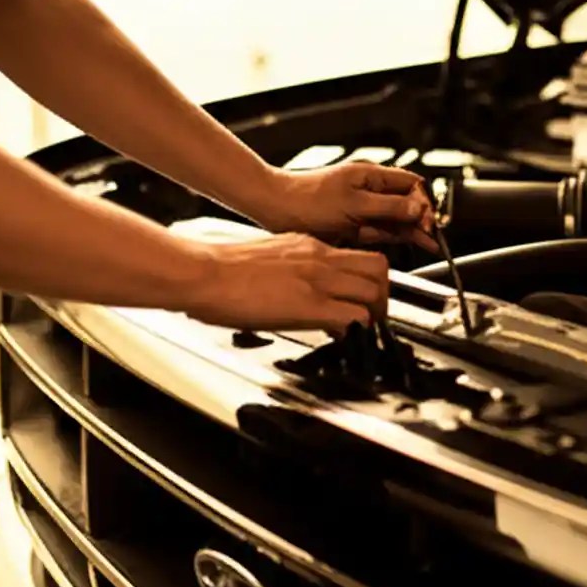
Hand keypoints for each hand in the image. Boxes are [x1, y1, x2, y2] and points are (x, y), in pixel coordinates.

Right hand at [182, 232, 388, 332]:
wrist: (204, 272)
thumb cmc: (222, 268)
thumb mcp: (270, 255)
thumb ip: (295, 266)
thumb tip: (301, 285)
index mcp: (311, 246)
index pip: (360, 255)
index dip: (369, 279)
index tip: (363, 297)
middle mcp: (321, 259)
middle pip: (380, 269)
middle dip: (383, 295)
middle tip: (372, 315)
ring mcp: (318, 281)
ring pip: (375, 292)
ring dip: (374, 315)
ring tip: (361, 330)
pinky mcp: (309, 306)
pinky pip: (353, 318)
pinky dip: (356, 332)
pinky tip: (342, 339)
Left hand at [249, 163, 437, 251]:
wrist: (276, 209)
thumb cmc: (308, 201)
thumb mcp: (353, 204)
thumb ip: (387, 206)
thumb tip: (416, 209)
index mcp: (371, 175)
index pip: (411, 184)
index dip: (423, 202)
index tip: (426, 221)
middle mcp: (370, 188)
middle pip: (407, 201)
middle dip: (421, 218)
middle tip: (431, 236)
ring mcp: (363, 206)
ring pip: (397, 216)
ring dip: (412, 228)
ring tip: (429, 243)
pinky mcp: (355, 222)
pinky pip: (383, 228)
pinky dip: (398, 235)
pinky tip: (412, 242)